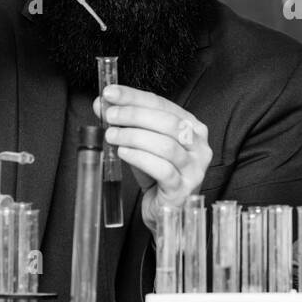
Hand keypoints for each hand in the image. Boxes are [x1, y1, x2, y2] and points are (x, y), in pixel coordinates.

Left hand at [93, 85, 211, 230]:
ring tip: (112, 136)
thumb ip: (124, 122)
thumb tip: (102, 102)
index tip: (110, 92)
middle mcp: (199, 145)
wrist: (164, 208)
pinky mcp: (183, 189)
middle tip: (110, 116)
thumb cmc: (156, 173)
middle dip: (135, 115)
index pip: (162, 104)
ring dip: (135, 136)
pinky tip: (124, 153)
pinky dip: (140, 158)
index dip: (134, 97)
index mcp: (192, 127)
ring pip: (166, 145)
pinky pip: (163, 170)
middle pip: (168, 122)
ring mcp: (194, 168)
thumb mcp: (140, 143)